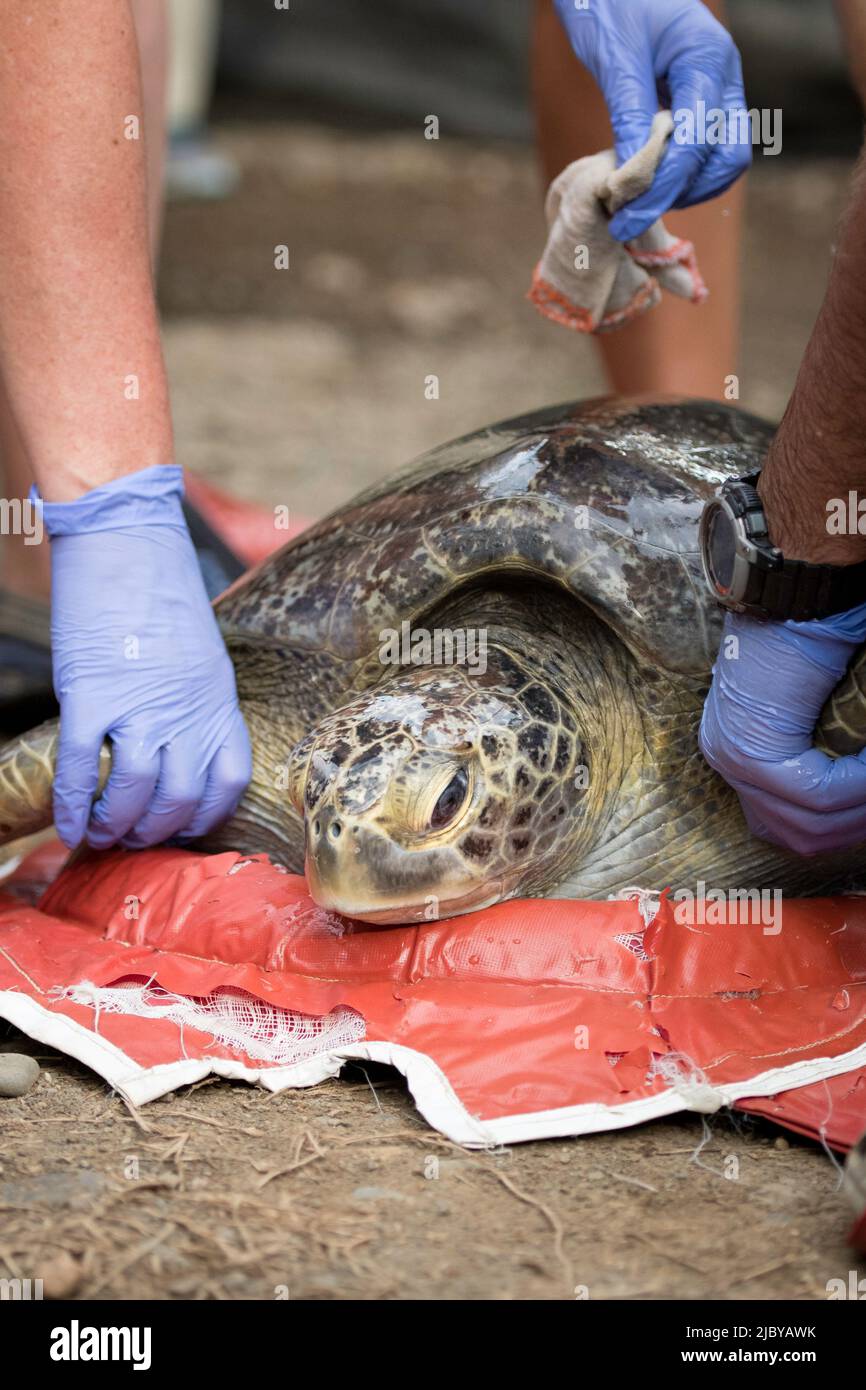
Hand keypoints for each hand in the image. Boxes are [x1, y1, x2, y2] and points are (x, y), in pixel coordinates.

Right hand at [42, 465, 250, 849]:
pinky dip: (72, 804)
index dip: (206, 816)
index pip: (228, 780)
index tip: (184, 827)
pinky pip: (80, 767)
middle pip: (180, 797)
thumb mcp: (200, 650)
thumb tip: (173, 745)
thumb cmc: (158, 588)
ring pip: (132, 793)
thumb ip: (193, 700)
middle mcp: (186, 707)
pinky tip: (68, 822)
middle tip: (133, 838)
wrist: (124, 536)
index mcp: (217, 697)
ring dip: (114, 826)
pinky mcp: (91, 693)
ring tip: (100, 834)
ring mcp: (139, 703)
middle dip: (155, 830)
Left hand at [554, 0, 750, 239]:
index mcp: (707, 58)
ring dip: (685, 188)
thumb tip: (633, 178)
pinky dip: (680, 173)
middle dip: (683, 191)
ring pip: (722, 160)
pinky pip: (706, 149)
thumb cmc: (610, 0)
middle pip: (728, 157)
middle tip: (635, 210)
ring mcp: (718, 87)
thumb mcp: (616, 56)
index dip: (662, 187)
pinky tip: (646, 179)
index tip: (626, 216)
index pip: (696, 142)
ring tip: (637, 199)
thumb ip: (630, 113)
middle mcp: (723, 75)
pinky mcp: (702, 99)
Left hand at [700, 606, 865, 854]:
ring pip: (808, 824)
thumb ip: (822, 756)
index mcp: (737, 748)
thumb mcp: (815, 710)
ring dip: (857, 809)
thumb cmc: (814, 636)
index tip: (862, 816)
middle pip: (794, 834)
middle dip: (849, 827)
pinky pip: (814, 795)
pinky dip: (855, 787)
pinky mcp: (750, 752)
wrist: (794, 593)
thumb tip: (850, 785)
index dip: (833, 828)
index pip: (780, 825)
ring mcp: (731, 758)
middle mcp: (725, 757)